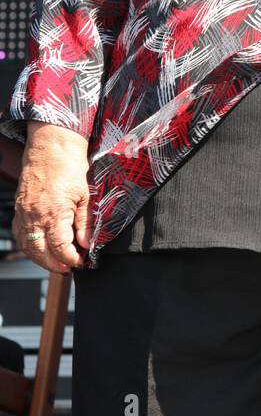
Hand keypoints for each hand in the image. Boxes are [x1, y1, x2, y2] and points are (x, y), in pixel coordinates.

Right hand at [13, 123, 93, 272]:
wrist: (50, 147)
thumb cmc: (69, 167)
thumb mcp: (85, 195)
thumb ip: (85, 222)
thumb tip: (87, 244)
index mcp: (54, 213)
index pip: (60, 248)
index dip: (71, 259)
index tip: (81, 262)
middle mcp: (35, 216)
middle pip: (40, 252)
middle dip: (54, 264)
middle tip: (68, 268)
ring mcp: (24, 213)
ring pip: (27, 246)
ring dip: (40, 258)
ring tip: (56, 262)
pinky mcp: (19, 209)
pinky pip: (20, 234)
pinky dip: (28, 245)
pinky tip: (39, 248)